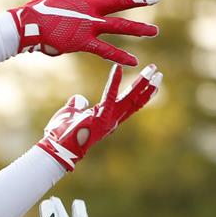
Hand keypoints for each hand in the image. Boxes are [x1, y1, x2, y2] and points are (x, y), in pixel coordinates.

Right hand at [10, 0, 159, 64]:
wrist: (26, 26)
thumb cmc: (33, 12)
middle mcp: (90, 8)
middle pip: (120, 1)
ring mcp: (89, 24)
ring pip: (119, 25)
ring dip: (138, 28)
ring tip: (155, 31)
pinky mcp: (83, 41)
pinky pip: (106, 50)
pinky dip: (120, 56)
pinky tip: (134, 61)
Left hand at [38, 64, 159, 171]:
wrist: (58, 148)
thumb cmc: (61, 134)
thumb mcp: (70, 115)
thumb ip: (77, 106)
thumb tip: (79, 99)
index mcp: (107, 120)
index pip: (128, 104)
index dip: (139, 93)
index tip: (150, 81)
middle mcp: (112, 120)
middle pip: (135, 101)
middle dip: (147, 86)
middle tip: (157, 71)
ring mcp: (108, 120)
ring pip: (130, 99)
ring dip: (141, 83)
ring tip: (153, 70)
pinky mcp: (101, 118)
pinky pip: (110, 96)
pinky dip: (114, 82)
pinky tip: (117, 68)